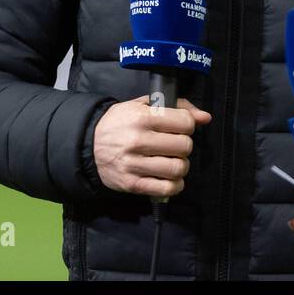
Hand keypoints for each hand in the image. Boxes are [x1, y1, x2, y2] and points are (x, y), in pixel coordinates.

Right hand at [93, 96, 210, 196]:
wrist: (87, 143)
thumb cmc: (121, 122)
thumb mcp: (145, 105)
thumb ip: (178, 107)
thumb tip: (206, 117)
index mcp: (142, 117)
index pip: (185, 123)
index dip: (188, 125)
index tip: (180, 128)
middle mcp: (138, 140)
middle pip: (184, 146)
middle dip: (184, 146)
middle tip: (175, 145)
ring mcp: (133, 164)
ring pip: (178, 168)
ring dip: (181, 166)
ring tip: (172, 161)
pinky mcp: (131, 184)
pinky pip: (166, 189)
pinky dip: (175, 185)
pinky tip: (170, 178)